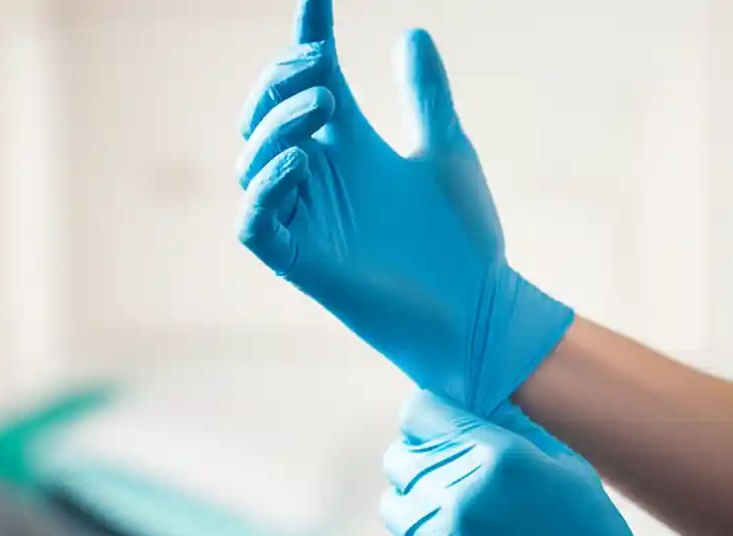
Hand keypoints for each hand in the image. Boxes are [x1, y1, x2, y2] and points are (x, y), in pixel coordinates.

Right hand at [235, 0, 572, 414]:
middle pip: (265, 115)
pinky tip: (303, 159)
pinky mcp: (299, 261)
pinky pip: (256, 221)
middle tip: (321, 64)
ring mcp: (304, 219)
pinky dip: (268, 185)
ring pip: (253, 160)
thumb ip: (425, 94)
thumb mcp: (445, 149)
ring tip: (324, 102)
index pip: (308, 83)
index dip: (304, 37)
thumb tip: (412, 32)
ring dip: (278, 122)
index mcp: (347, 148)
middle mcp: (318, 179)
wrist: (479, 306)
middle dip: (279, 80)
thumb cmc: (464, 238)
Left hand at [380, 392, 704, 535]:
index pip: (421, 413)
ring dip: (421, 507)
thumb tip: (474, 399)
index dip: (433, 417)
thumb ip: (513, 427)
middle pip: (401, 456)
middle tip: (461, 479)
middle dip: (426, 460)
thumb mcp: (568, 468)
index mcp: (496, 459)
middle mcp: (457, 496)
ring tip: (466, 524)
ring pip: (395, 504)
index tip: (446, 428)